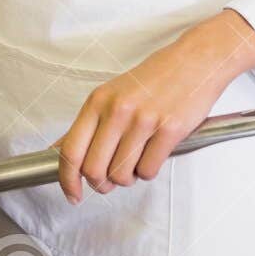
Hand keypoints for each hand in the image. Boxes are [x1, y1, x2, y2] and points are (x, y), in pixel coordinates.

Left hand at [52, 10, 254, 203]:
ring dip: (128, 178)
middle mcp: (117, 110)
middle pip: (94, 169)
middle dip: (102, 183)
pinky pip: (148, 171)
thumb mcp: (112, 94)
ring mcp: (143, 120)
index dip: (67, 179)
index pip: (70, 150)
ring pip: (121, 175)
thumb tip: (59, 150)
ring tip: (136, 161)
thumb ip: (88, 124)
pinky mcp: (169, 130)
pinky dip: (148, 171)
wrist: (195, 61)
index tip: (72, 194)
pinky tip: (153, 154)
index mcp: (98, 101)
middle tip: (110, 180)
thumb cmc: (154, 78)